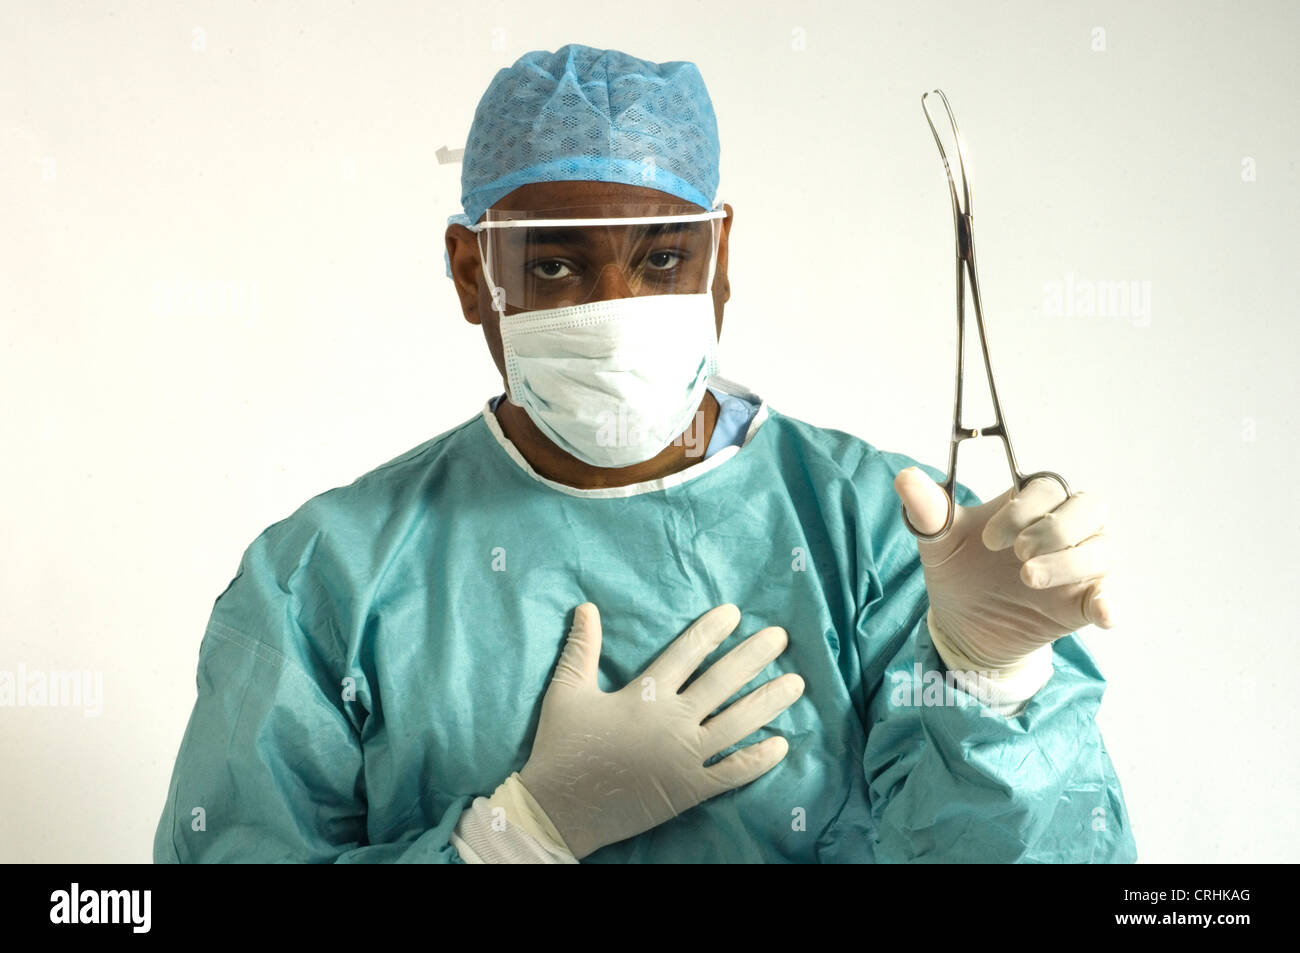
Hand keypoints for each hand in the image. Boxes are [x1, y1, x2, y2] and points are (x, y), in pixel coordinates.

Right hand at [517, 602, 803, 859]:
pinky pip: (732, 773)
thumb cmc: (562, 746)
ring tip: (796, 683)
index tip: (735, 613)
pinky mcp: (690, 789)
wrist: (560, 809)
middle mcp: (672, 722)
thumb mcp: (566, 691)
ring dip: (768, 702)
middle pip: (722, 682)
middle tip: (781, 637)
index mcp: (644, 694)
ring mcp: (685, 758)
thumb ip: (581, 648)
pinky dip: (758, 760)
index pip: (686, 653)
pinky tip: (781, 744)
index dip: (711, 630)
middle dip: (754, 657)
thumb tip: (586, 607)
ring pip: (737, 724)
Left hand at [893, 467, 1112, 670]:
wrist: (963, 625)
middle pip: (1088, 509)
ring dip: (1070, 562)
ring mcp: (1078, 566)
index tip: (988, 539)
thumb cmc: (959, 570)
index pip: (1049, 487)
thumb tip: (905, 477)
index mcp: (1031, 504)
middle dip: (1054, 529)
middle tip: (1018, 554)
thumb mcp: (938, 541)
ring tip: (1029, 578)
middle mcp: (1064, 529)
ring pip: (1100, 550)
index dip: (1023, 508)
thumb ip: (928, 509)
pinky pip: (1109, 598)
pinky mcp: (1084, 603)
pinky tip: (1102, 612)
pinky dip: (1109, 603)